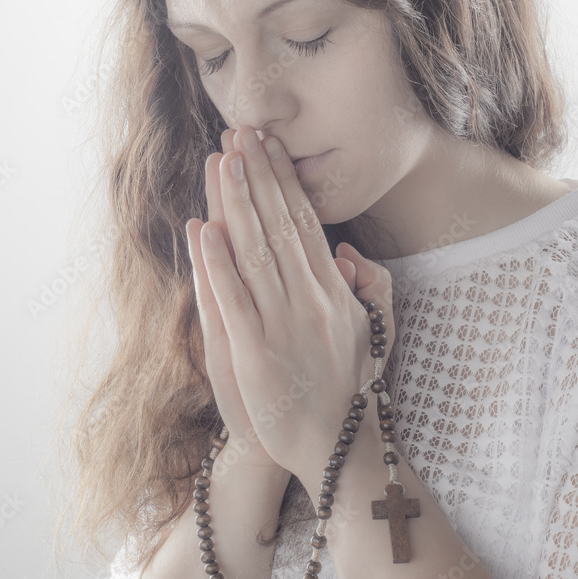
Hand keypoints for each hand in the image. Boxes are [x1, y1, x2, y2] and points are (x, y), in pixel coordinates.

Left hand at [185, 126, 395, 479]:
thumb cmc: (348, 385)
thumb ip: (371, 286)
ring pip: (256, 254)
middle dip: (258, 176)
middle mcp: (310, 301)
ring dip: (237, 204)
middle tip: (240, 132)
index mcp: (333, 292)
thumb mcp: (373, 331)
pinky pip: (234, 302)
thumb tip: (349, 251)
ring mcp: (282, 327)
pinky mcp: (255, 355)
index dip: (284, 181)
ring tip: (223, 160)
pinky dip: (218, 266)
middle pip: (278, 227)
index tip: (267, 146)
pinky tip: (204, 230)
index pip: (304, 223)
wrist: (334, 446)